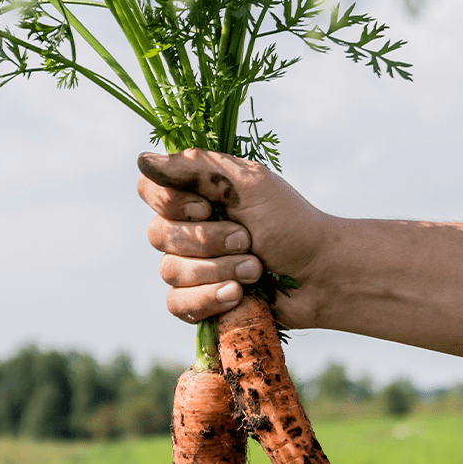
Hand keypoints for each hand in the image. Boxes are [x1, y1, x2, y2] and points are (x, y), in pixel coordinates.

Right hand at [137, 149, 333, 326]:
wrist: (319, 273)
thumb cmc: (290, 223)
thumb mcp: (248, 183)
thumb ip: (196, 167)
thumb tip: (143, 159)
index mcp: (195, 194)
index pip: (148, 191)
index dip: (172, 203)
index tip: (209, 206)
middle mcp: (186, 229)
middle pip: (159, 235)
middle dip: (209, 240)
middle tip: (248, 239)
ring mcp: (191, 267)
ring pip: (170, 271)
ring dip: (219, 270)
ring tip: (255, 269)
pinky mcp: (199, 302)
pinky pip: (177, 304)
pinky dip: (209, 299)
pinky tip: (238, 295)